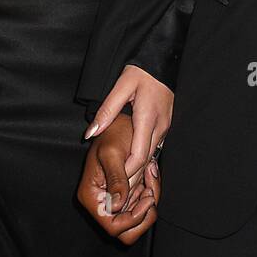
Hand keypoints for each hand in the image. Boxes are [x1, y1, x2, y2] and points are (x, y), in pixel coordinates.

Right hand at [77, 115, 159, 243]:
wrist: (118, 123)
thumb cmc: (112, 134)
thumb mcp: (113, 154)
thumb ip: (116, 180)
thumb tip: (118, 205)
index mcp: (91, 196)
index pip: (112, 226)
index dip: (132, 218)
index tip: (146, 197)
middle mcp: (99, 203)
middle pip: (124, 232)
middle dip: (142, 216)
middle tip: (150, 192)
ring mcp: (112, 201)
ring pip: (134, 222)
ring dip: (148, 205)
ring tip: (151, 179)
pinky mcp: (123, 195)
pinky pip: (139, 207)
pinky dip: (149, 195)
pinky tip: (150, 175)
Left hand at [85, 64, 172, 179]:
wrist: (163, 62)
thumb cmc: (142, 72)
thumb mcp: (121, 87)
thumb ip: (106, 111)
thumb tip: (90, 133)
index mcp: (147, 119)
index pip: (138, 156)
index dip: (126, 174)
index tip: (113, 186)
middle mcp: (160, 127)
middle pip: (145, 161)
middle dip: (131, 178)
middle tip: (115, 194)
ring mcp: (165, 127)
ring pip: (151, 156)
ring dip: (137, 170)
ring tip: (121, 185)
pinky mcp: (165, 125)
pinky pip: (154, 148)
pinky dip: (143, 159)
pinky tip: (132, 166)